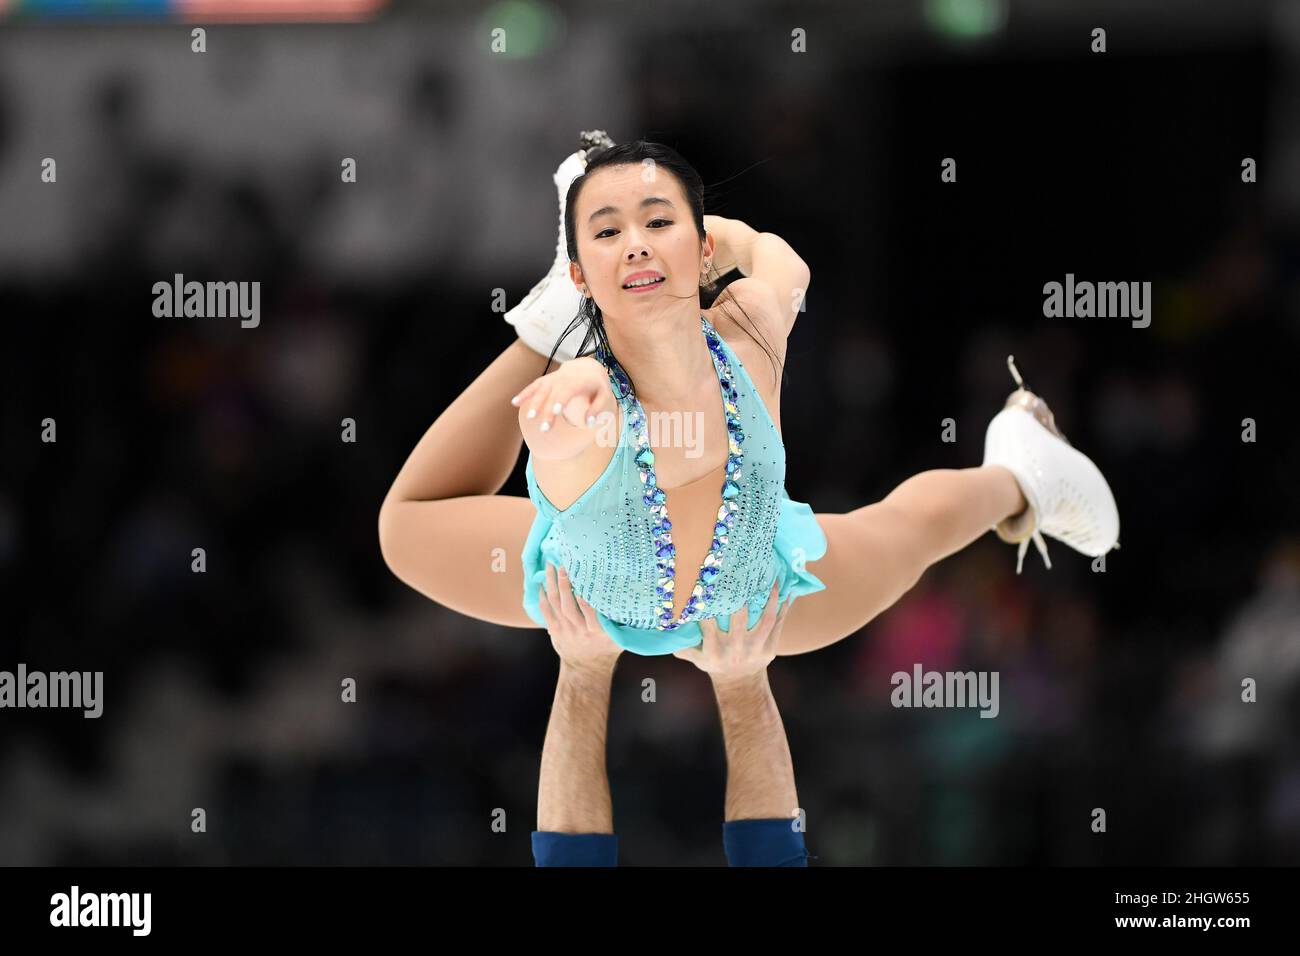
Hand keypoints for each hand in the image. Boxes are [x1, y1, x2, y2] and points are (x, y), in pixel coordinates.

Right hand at [511, 356, 612, 434]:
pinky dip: (524, 393)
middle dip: (548, 411)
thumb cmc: (596, 386)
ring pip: (541, 389)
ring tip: (530, 417)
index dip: (561, 400)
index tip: (556, 412)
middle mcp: (564, 378)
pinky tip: (515, 402)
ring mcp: (553, 378)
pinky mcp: (546, 380)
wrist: (587, 368)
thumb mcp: (604, 395)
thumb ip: (597, 409)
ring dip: (534, 403)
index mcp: (579, 381)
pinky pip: (534, 386)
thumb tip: (589, 422)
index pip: (568, 390)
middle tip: (545, 429)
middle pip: (553, 394)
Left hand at [537, 562, 622, 673]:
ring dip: (551, 585)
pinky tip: (542, 583)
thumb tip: (635, 599)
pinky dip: (542, 597)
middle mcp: (580, 630)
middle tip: (563, 564)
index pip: (590, 610)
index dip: (585, 593)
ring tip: (550, 566)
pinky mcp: (554, 631)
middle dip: (565, 584)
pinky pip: (546, 611)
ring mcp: (565, 631)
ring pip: (555, 605)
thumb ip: (623, 621)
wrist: (587, 670)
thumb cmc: (606, 649)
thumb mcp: (619, 637)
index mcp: (597, 631)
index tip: (584, 576)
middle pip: (568, 605)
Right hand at [672, 581, 792, 682]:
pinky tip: (787, 590)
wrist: (740, 682)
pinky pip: (778, 624)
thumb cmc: (713, 662)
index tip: (705, 587)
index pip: (708, 626)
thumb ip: (681, 642)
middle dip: (740, 598)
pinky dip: (783, 607)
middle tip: (741, 574)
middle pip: (738, 621)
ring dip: (769, 598)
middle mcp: (735, 650)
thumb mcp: (695, 656)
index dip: (707, 608)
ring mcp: (755, 649)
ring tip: (771, 578)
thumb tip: (662, 624)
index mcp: (714, 651)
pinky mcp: (770, 648)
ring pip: (764, 620)